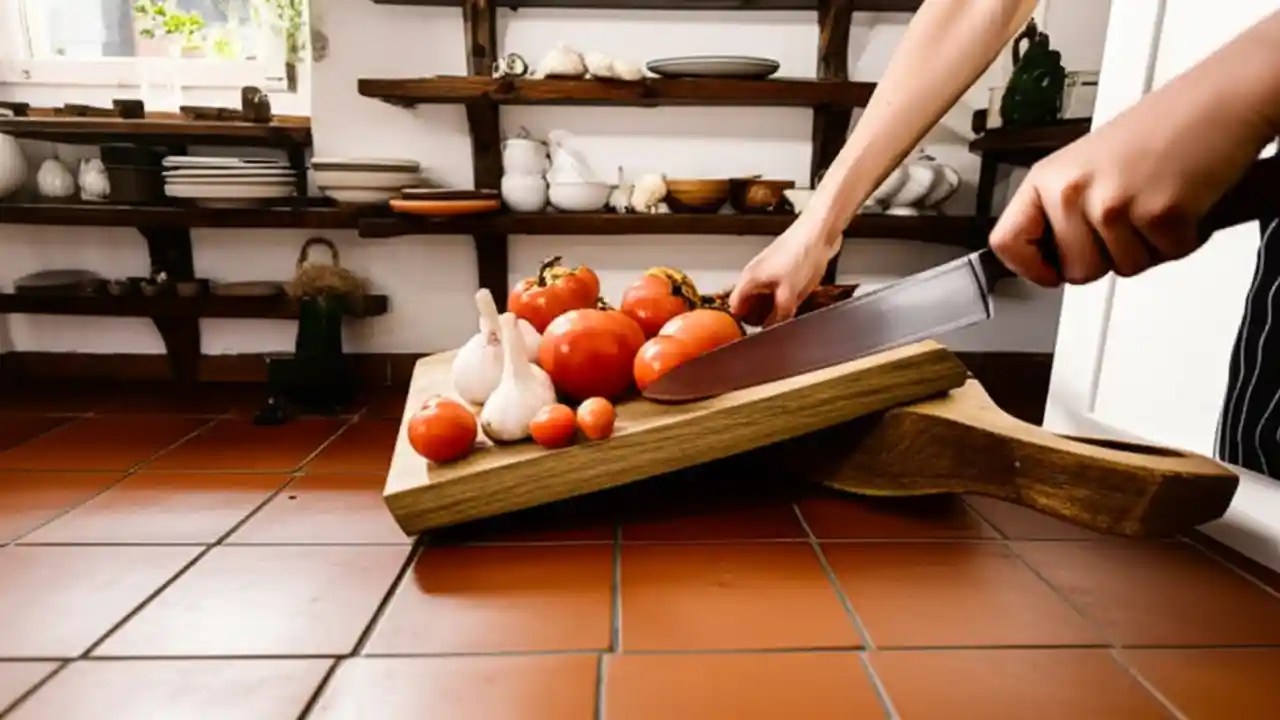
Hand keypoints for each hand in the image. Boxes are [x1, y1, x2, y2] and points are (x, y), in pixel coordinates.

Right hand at [729, 217, 839, 325]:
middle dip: (759, 318)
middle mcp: (757, 277)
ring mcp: (772, 274)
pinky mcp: (787, 273)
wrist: (821, 232)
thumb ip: (779, 315)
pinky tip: (797, 305)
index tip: (750, 334)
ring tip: (786, 317)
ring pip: (767, 300)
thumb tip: (773, 329)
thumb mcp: (788, 292)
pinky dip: (787, 302)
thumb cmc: (801, 250)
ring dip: (775, 311)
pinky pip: (782, 294)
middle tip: (771, 329)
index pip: (734, 307)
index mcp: (750, 279)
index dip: (740, 322)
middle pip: (750, 305)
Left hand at [990, 69, 1267, 286]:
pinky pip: (1166, 256)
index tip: (1050, 271)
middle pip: (1076, 271)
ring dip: (1149, 245)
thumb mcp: (1087, 166)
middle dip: (1109, 257)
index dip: (1030, 267)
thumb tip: (1049, 261)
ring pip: (1123, 268)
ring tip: (1157, 200)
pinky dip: (1182, 238)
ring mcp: (1113, 203)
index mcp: (1048, 178)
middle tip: (1132, 218)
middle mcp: (1071, 191)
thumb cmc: (1161, 128)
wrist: (1220, 98)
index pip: (1007, 243)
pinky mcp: (1158, 213)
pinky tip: (1183, 201)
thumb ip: (1063, 212)